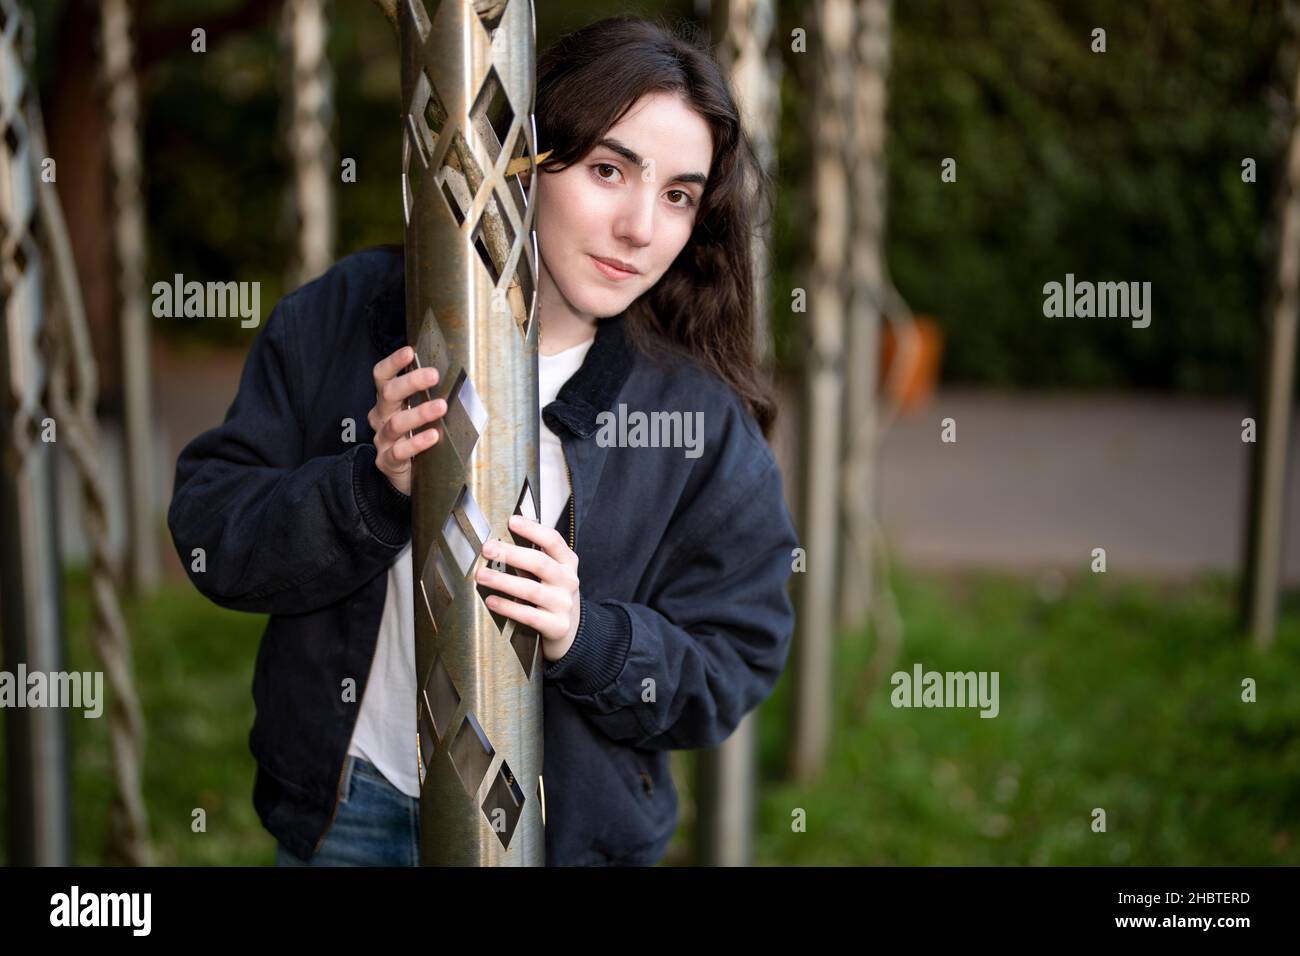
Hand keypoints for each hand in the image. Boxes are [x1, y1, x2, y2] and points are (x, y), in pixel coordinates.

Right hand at [368, 345, 445, 495]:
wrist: (412, 478)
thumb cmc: (420, 438)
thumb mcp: (424, 415)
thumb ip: (434, 397)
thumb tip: (463, 379)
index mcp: (388, 401)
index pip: (382, 376)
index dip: (393, 363)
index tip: (410, 351)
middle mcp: (381, 417)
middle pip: (388, 394)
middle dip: (411, 382)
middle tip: (434, 375)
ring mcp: (383, 440)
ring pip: (396, 423)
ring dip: (419, 412)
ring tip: (441, 406)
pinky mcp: (387, 462)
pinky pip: (399, 451)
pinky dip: (416, 443)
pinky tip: (433, 436)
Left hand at [475, 514, 581, 660]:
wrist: (572, 631)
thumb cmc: (555, 596)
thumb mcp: (552, 573)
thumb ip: (532, 558)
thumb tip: (498, 543)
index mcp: (567, 562)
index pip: (553, 541)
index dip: (533, 530)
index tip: (511, 521)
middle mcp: (568, 581)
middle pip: (539, 563)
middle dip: (511, 554)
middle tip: (488, 549)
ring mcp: (563, 604)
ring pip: (532, 590)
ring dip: (504, 581)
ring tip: (482, 575)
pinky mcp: (556, 626)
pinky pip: (529, 615)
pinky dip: (508, 607)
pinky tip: (492, 601)